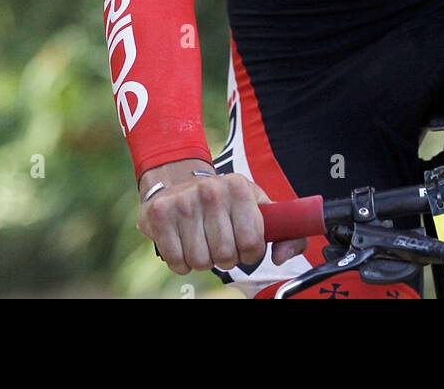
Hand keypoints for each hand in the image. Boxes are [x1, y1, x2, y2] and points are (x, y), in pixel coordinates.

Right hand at [136, 158, 307, 274]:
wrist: (178, 180)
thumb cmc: (224, 200)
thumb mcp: (257, 205)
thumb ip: (283, 232)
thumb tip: (281, 256)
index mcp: (239, 187)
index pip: (252, 242)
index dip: (250, 253)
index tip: (244, 246)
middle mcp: (211, 191)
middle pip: (225, 256)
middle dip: (225, 258)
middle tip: (221, 244)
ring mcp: (183, 202)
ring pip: (200, 261)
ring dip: (203, 260)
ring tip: (202, 241)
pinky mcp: (159, 215)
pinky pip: (176, 261)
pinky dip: (181, 263)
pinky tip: (184, 244)